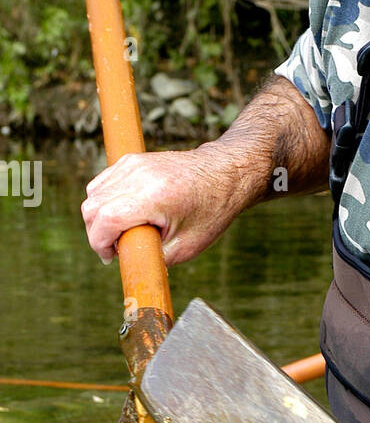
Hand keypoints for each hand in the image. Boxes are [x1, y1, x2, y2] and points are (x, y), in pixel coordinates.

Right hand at [81, 144, 242, 266]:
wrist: (226, 173)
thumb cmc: (211, 210)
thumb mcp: (186, 246)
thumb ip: (151, 256)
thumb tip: (127, 262)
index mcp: (153, 196)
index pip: (104, 219)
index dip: (100, 243)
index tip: (111, 257)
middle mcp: (138, 175)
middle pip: (92, 206)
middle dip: (97, 233)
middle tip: (117, 248)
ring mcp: (133, 164)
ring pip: (93, 193)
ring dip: (99, 217)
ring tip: (123, 232)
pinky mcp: (132, 160)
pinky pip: (103, 183)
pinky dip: (105, 201)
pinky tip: (125, 215)